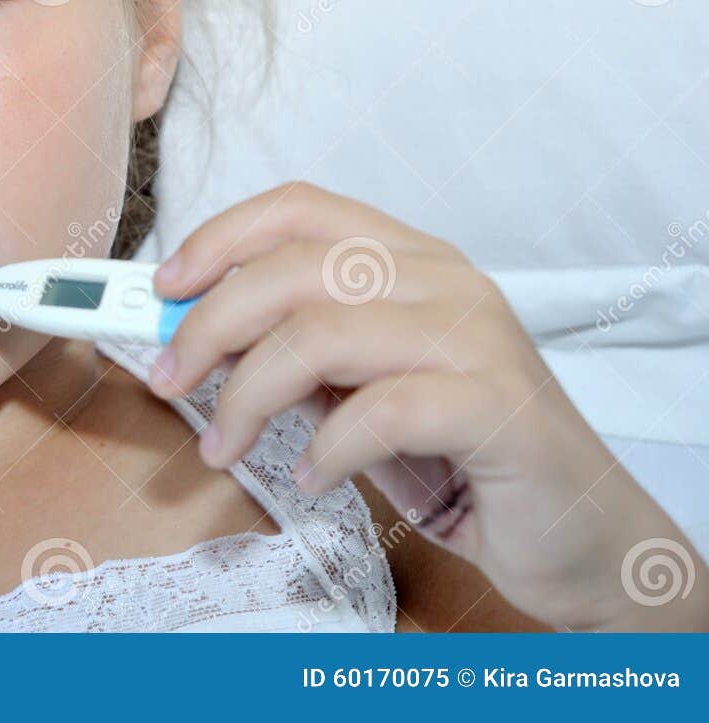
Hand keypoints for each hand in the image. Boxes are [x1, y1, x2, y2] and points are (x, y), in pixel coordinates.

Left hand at [146, 180, 708, 631]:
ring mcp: (476, 338)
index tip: (161, 289)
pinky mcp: (497, 407)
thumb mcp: (357, 390)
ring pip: (321, 336)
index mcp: (410, 259)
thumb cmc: (457, 454)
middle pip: (292, 270)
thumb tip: (194, 335)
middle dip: (207, 325)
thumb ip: (293, 355)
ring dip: (246, 397)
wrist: (579, 533)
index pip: (301, 208)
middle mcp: (445, 281)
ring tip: (223, 446)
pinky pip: (379, 411)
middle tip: (165, 379)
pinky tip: (311, 477)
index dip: (219, 237)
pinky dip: (324, 449)